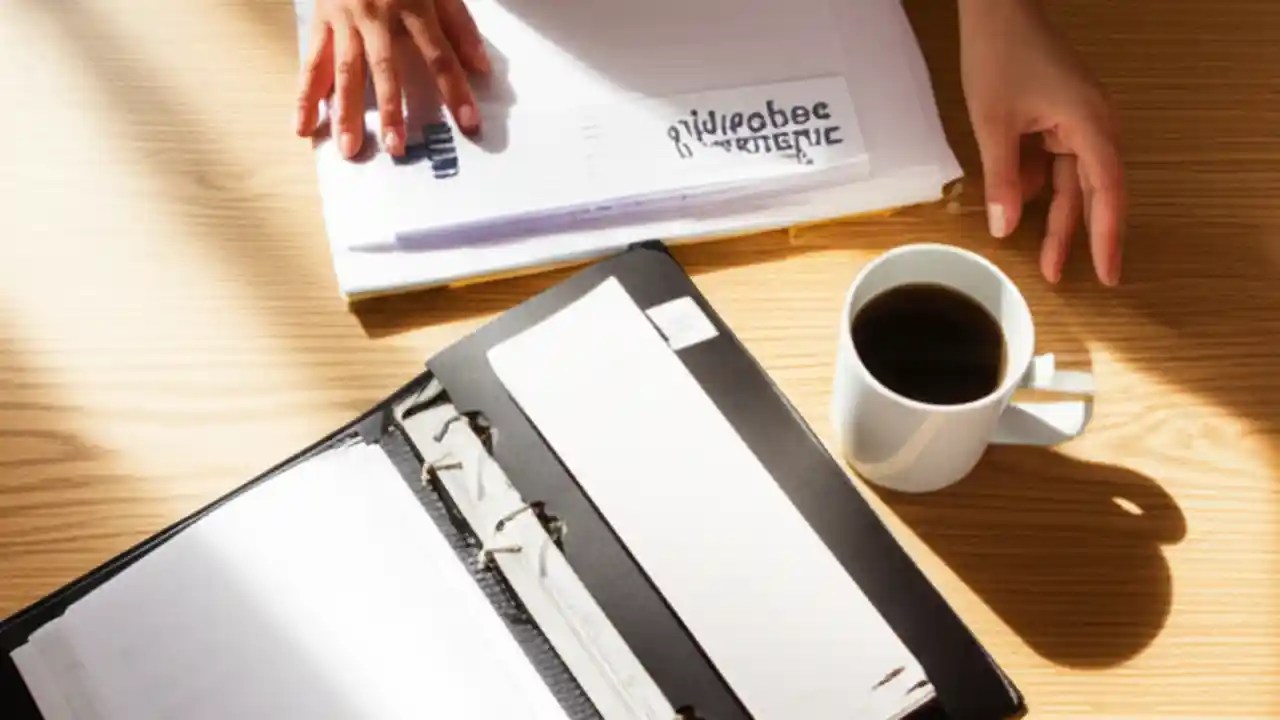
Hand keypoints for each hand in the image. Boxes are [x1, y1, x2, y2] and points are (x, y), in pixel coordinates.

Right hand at [294, 0, 489, 158]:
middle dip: (390, 110)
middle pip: (385, 68)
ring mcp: (345, 20)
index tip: (470, 124)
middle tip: (396, 149)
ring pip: (345, 70)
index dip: (455, 91)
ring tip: (350, 149)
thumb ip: (460, 26)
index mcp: (413, 5)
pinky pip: (312, 62)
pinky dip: (306, 95)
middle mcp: (376, 16)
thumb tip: (481, 67)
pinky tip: (304, 126)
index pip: (439, 56)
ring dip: (346, 112)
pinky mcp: (321, 21)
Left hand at [959, 0, 1125, 285]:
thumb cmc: (1000, 55)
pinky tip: (1017, 205)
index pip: (1108, 191)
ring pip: (1071, 181)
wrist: (996, 8)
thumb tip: (1005, 228)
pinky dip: (1037, 184)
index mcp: (1090, 125)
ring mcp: (1077, 121)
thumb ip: (1002, 179)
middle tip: (1067, 278)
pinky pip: (1054, 162)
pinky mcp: (1059, 117)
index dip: (1107, 236)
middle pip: (1092, 191)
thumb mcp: (993, 124)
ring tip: (1045, 260)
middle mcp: (1094, 125)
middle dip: (1078, 236)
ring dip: (1056, 216)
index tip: (1109, 273)